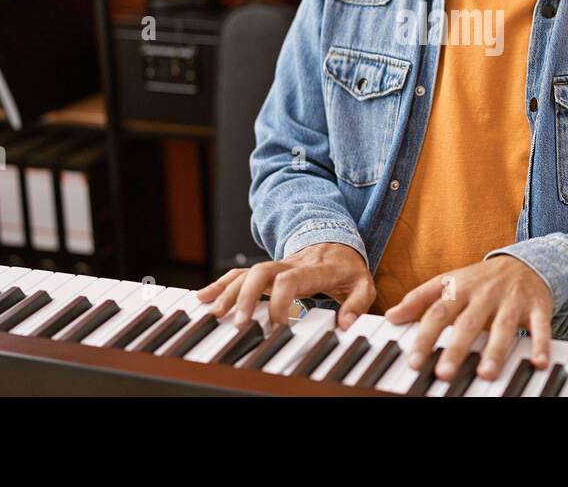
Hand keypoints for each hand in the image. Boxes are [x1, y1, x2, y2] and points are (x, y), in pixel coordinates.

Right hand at [196, 242, 373, 328]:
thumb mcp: (363, 284)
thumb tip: (345, 324)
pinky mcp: (267, 270)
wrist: (338, 241)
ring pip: (247, 272)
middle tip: (239, 322)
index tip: (277, 325)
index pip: (291, 279)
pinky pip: (241, 273)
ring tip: (214, 314)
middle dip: (246, 296)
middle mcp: (291, 264)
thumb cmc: (348, 267)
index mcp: (315, 268)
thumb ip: (357, 304)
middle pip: (261, 271)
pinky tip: (204, 297)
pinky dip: (221, 284)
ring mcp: (276, 265)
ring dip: (229, 292)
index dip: (280, 301)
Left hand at [384, 255, 553, 382]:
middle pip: (468, 323)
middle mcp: (485, 294)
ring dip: (495, 351)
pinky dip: (541, 344)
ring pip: (503, 327)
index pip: (438, 314)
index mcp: (460, 288)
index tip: (413, 361)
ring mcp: (512, 301)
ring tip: (486, 373)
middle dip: (457, 349)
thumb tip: (391, 317)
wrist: (524, 262)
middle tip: (444, 373)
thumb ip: (419, 300)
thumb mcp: (448, 283)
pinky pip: (540, 327)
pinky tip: (539, 363)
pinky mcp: (537, 307)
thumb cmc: (480, 280)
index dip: (425, 337)